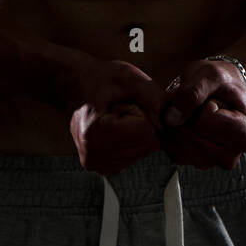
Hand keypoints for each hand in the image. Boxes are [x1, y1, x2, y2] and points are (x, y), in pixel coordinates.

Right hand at [68, 59, 165, 175]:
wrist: (71, 84)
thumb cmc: (97, 78)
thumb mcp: (128, 77)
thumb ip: (153, 95)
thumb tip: (174, 117)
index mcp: (96, 135)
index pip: (147, 131)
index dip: (141, 112)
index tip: (121, 102)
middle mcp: (94, 156)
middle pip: (148, 145)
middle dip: (142, 124)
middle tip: (119, 108)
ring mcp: (98, 165)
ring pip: (144, 151)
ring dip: (137, 132)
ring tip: (116, 116)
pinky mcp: (103, 167)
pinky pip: (135, 155)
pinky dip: (131, 140)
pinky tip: (115, 127)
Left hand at [160, 58, 245, 169]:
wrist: (219, 88)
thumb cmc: (221, 81)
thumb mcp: (211, 76)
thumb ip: (193, 93)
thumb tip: (171, 119)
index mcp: (245, 135)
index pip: (204, 123)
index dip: (202, 105)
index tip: (213, 99)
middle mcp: (230, 156)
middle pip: (191, 139)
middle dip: (186, 117)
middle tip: (198, 103)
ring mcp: (211, 162)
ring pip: (181, 149)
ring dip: (176, 126)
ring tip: (190, 111)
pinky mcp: (193, 162)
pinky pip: (173, 153)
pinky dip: (170, 134)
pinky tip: (180, 119)